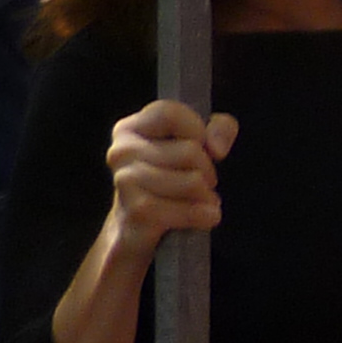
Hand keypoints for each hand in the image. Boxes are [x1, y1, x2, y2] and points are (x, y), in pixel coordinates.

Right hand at [101, 101, 234, 265]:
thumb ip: (219, 127)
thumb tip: (216, 147)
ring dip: (205, 195)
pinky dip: (202, 215)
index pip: (170, 113)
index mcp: (131, 128)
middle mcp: (121, 151)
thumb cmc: (168, 181)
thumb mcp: (197, 144)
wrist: (135, 229)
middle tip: (201, 182)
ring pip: (193, 180)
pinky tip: (204, 217)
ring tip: (199, 199)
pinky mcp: (136, 211)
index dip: (197, 130)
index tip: (205, 148)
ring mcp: (125, 182)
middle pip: (190, 150)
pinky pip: (185, 209)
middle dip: (207, 170)